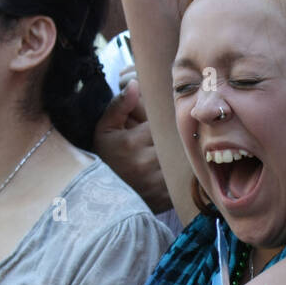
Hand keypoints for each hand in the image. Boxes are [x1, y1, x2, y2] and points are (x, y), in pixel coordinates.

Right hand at [93, 79, 172, 214]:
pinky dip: (179, 169)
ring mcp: (159, 181)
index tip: (153, 121)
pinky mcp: (169, 195)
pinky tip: (171, 167)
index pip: (160, 118)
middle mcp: (148, 162)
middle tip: (161, 136)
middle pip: (173, 136)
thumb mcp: (103, 130)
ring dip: (177, 150)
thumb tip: (135, 83)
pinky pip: (182, 175)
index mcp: (132, 143)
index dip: (159, 117)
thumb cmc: (105, 159)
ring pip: (180, 154)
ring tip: (165, 151)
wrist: (103, 201)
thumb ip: (119, 106)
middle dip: (169, 133)